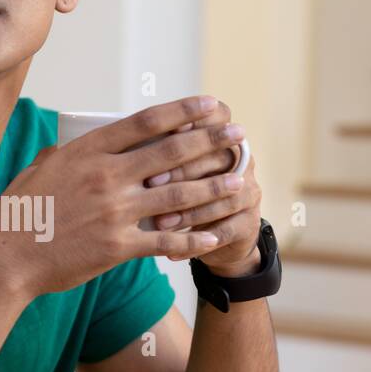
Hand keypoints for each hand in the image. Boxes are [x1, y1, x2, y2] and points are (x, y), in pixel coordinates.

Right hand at [0, 95, 252, 298]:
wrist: (4, 258)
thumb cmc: (18, 212)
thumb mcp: (39, 169)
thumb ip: (62, 155)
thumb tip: (68, 146)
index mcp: (88, 151)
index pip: (147, 122)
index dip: (184, 111)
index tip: (211, 105)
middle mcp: (106, 176)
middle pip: (172, 152)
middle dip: (212, 141)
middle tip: (239, 135)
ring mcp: (114, 212)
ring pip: (178, 195)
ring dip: (214, 187)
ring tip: (240, 181)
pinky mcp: (117, 247)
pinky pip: (166, 240)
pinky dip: (194, 239)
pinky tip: (215, 236)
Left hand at [141, 101, 262, 274]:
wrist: (211, 236)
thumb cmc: (180, 191)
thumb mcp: (169, 167)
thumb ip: (155, 150)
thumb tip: (122, 139)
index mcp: (220, 138)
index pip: (215, 119)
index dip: (190, 125)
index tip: (159, 134)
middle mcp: (240, 161)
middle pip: (216, 158)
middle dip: (181, 171)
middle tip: (149, 183)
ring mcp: (248, 192)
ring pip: (221, 198)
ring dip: (188, 212)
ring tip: (158, 223)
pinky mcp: (247, 224)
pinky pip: (222, 233)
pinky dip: (193, 245)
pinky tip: (170, 253)